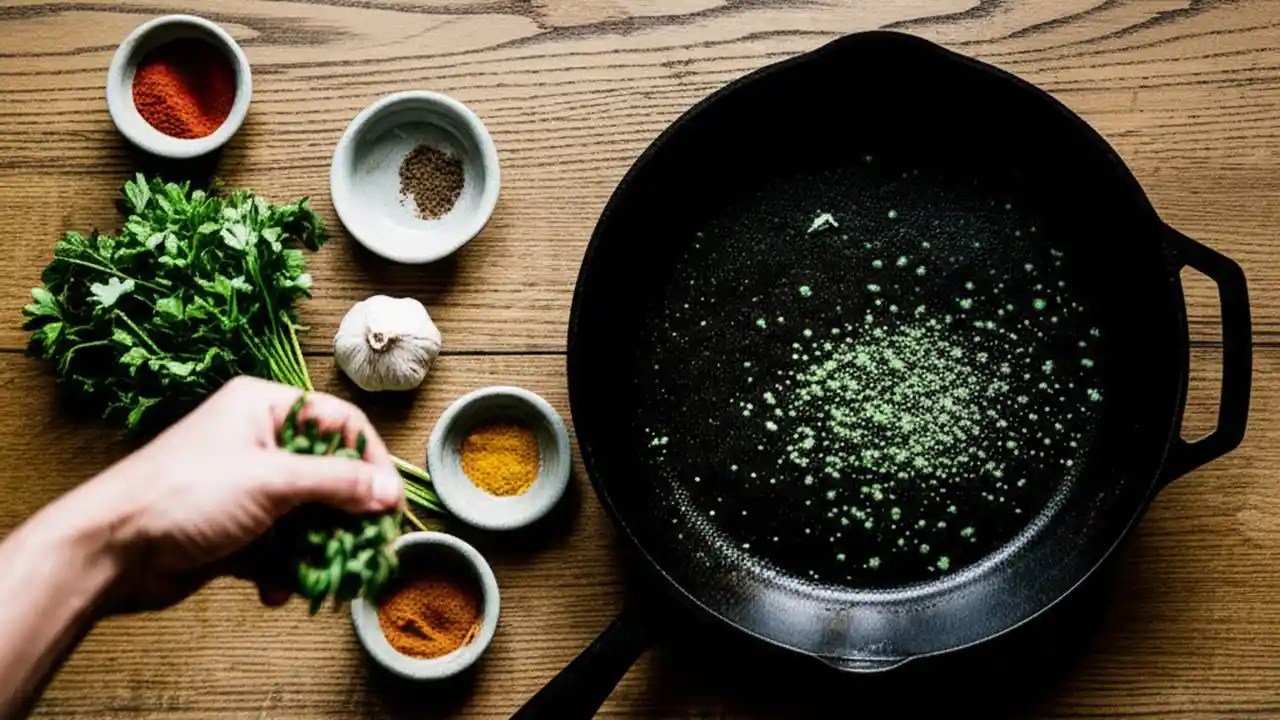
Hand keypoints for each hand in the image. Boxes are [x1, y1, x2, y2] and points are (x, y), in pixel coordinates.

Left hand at [84, 376, 403, 610]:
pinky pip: (279, 546)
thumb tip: (389, 492)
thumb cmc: (185, 495)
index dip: (370, 461)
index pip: (340, 424)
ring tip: (323, 577)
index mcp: (264, 408)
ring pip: (306, 516)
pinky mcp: (234, 529)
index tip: (388, 502)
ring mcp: (245, 487)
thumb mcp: (273, 482)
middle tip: (365, 546)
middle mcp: (257, 441)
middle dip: (345, 516)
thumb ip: (337, 484)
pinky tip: (276, 589)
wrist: (110, 550)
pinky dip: (284, 569)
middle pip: (327, 475)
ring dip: (316, 550)